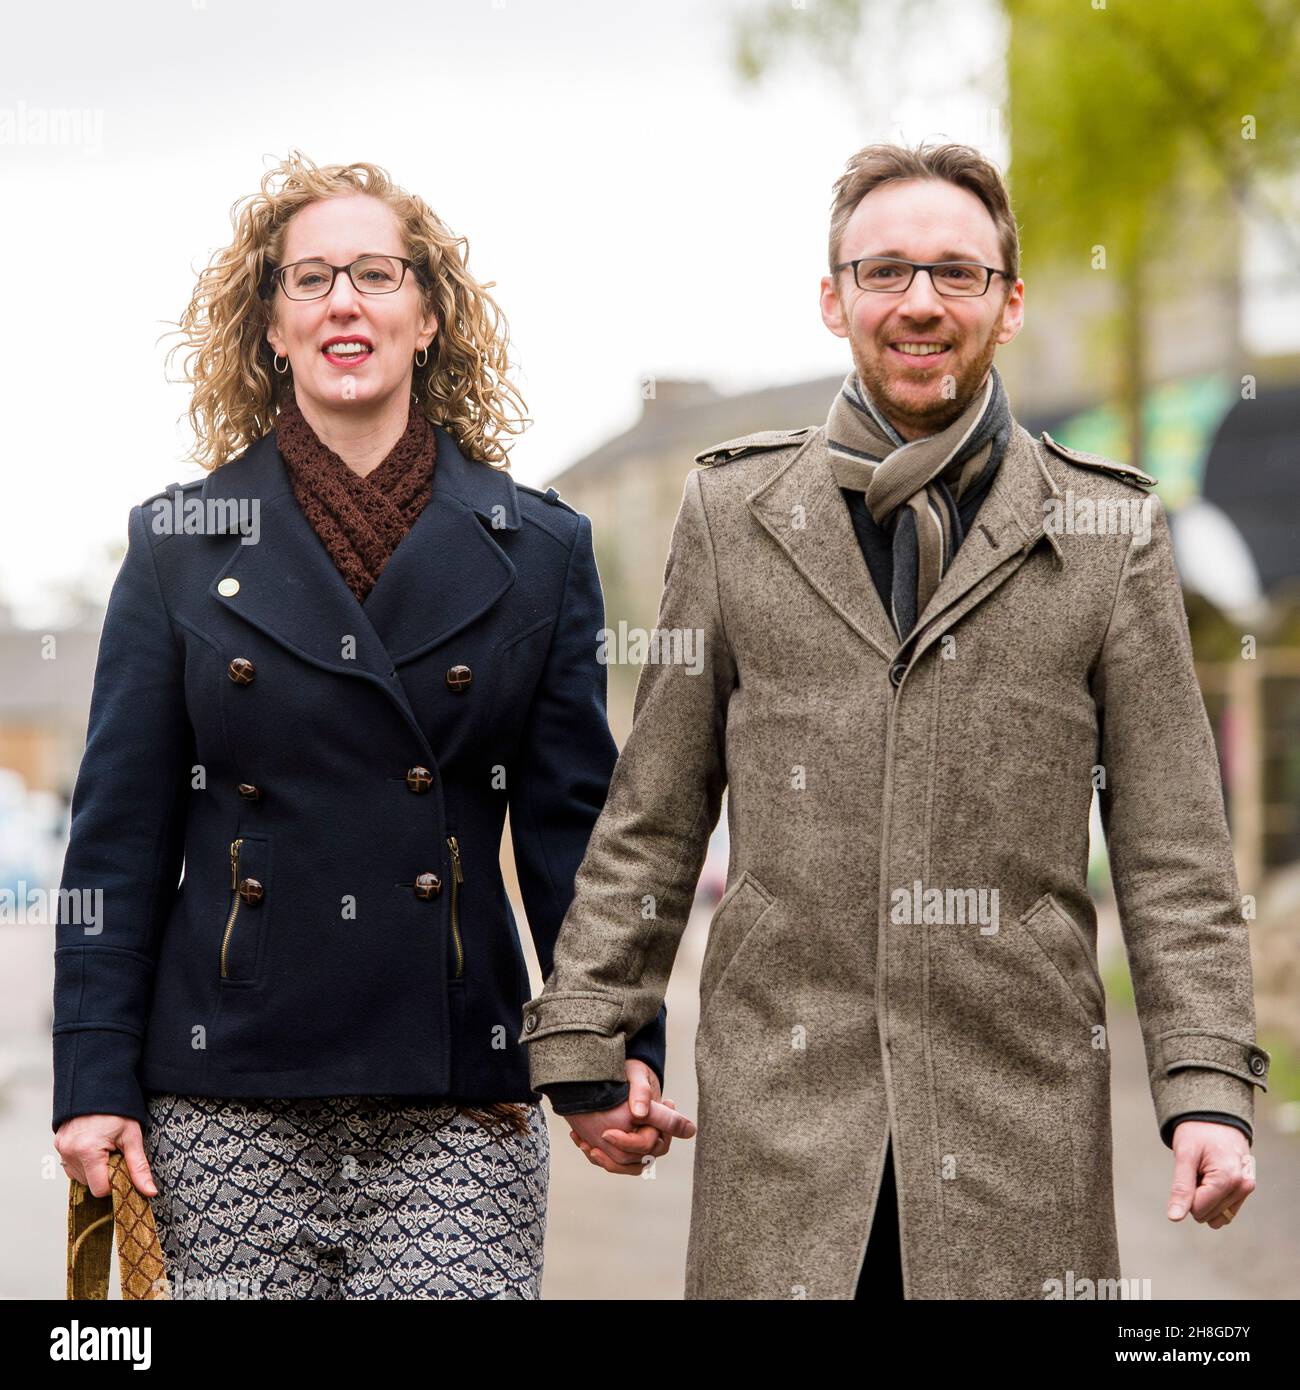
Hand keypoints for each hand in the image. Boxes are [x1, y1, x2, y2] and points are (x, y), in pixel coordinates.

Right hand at [55, 1115, 157, 1199]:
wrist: (100, 1083)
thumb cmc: (118, 1108)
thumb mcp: (132, 1136)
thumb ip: (139, 1167)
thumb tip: (149, 1192)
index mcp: (88, 1151)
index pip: (100, 1189)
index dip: (115, 1183)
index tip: (124, 1168)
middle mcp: (70, 1152)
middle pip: (89, 1183)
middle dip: (105, 1173)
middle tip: (116, 1153)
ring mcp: (61, 1148)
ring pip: (79, 1176)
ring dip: (94, 1168)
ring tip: (105, 1147)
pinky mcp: (59, 1144)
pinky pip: (71, 1165)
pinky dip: (84, 1162)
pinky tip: (94, 1147)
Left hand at [567, 1060, 695, 1175]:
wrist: (621, 1075)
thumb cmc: (633, 1073)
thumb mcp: (637, 1075)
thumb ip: (641, 1091)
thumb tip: (639, 1113)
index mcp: (662, 1121)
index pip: (652, 1142)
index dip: (630, 1143)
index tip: (606, 1133)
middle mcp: (654, 1137)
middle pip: (641, 1159)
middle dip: (616, 1153)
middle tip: (595, 1139)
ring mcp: (639, 1145)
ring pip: (627, 1166)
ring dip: (606, 1160)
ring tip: (586, 1146)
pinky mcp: (624, 1148)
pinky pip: (614, 1162)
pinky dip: (598, 1157)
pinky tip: (581, 1143)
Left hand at [1166, 1120, 1254, 1228]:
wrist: (1214, 1117)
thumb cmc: (1197, 1133)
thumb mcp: (1184, 1156)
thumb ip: (1181, 1188)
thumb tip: (1174, 1217)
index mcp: (1228, 1178)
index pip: (1199, 1210)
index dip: (1187, 1195)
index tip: (1190, 1172)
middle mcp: (1243, 1186)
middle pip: (1208, 1215)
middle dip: (1197, 1195)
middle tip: (1197, 1170)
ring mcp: (1247, 1189)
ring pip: (1217, 1215)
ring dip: (1206, 1197)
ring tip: (1205, 1172)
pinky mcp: (1246, 1190)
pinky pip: (1226, 1211)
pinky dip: (1215, 1198)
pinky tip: (1212, 1177)